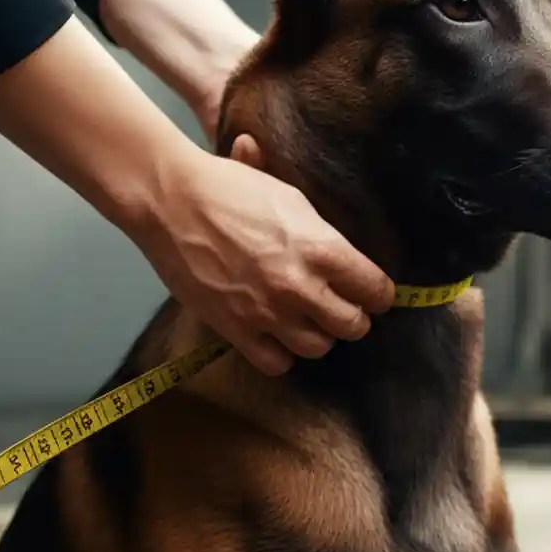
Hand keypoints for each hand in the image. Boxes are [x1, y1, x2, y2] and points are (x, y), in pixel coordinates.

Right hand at [125, 135, 394, 375]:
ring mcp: (268, 312)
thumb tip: (340, 242)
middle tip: (343, 308)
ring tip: (309, 321)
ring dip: (318, 336)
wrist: (171, 200)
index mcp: (322, 248)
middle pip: (353, 325)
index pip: (376, 290)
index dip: (379, 293)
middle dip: (354, 317)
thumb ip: (320, 228)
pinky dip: (281, 354)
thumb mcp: (288, 195)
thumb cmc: (229, 187)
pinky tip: (276, 335)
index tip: (373, 293)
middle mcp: (301, 286)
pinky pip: (276, 363)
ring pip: (318, 348)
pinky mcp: (236, 329)